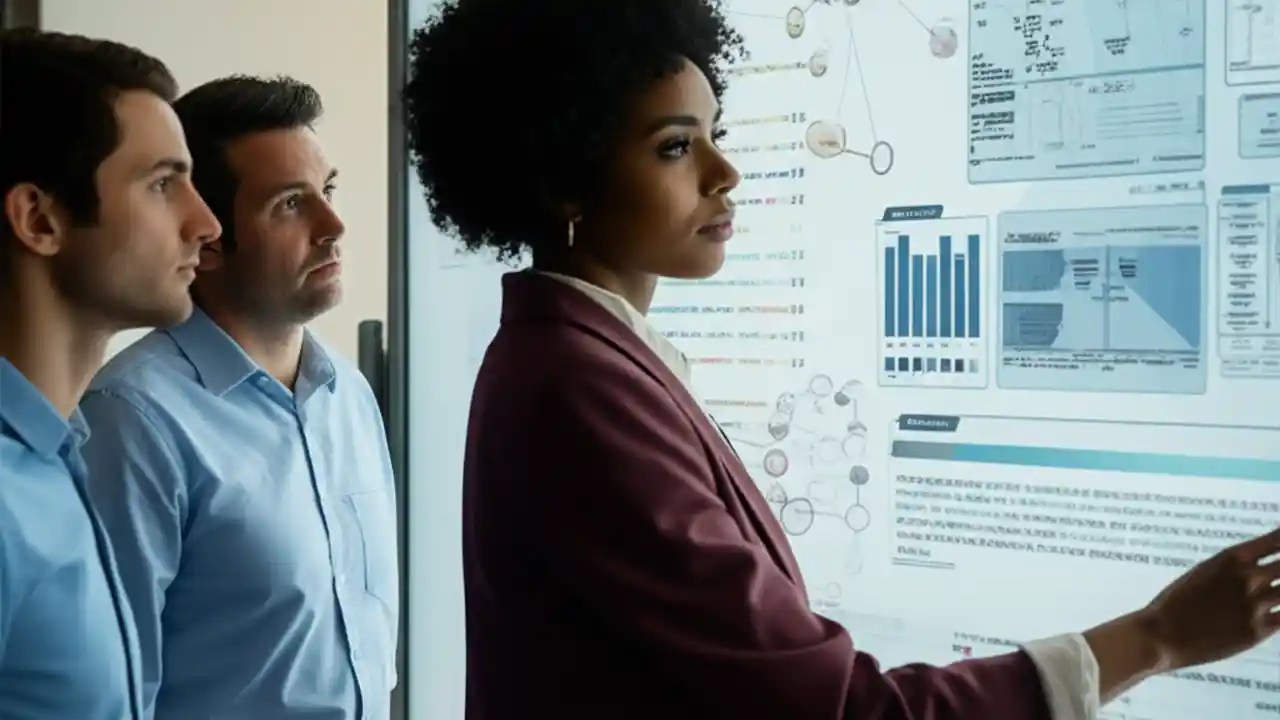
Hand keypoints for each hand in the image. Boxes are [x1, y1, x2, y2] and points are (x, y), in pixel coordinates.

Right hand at [1084, 527, 1279, 704]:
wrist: (1162, 635)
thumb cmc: (1177, 602)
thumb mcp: (1204, 573)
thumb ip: (1236, 571)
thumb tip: (1264, 572)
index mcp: (1232, 558)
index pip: (1276, 540)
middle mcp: (1248, 578)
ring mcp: (1256, 604)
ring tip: (1276, 593)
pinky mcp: (1258, 630)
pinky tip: (1278, 611)